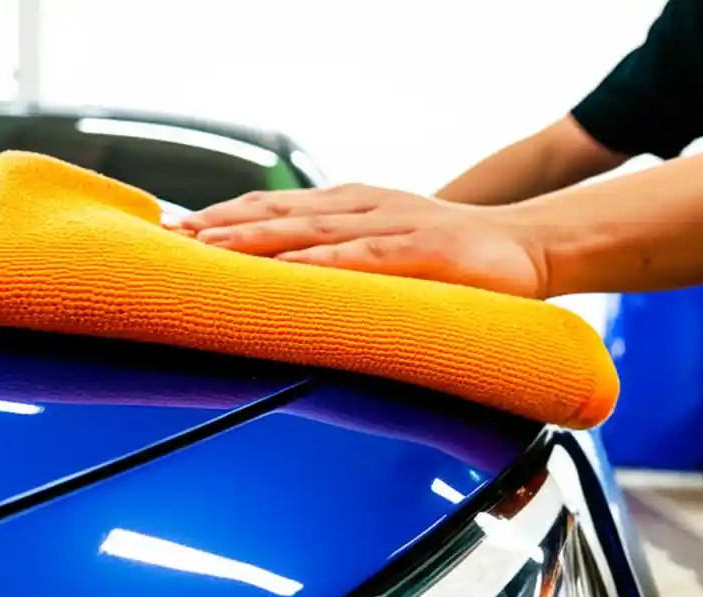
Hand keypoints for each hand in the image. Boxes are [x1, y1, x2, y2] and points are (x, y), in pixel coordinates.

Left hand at [177, 184, 550, 298]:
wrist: (528, 246)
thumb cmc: (450, 256)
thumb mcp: (388, 249)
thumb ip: (343, 260)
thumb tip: (286, 284)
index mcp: (351, 206)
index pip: (275, 207)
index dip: (225, 216)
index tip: (177, 232)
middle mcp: (364, 207)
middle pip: (280, 213)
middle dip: (223, 226)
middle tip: (174, 239)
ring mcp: (393, 225)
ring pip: (312, 231)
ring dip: (257, 238)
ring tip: (209, 248)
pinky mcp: (424, 251)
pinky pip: (364, 258)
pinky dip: (322, 264)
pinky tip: (286, 270)